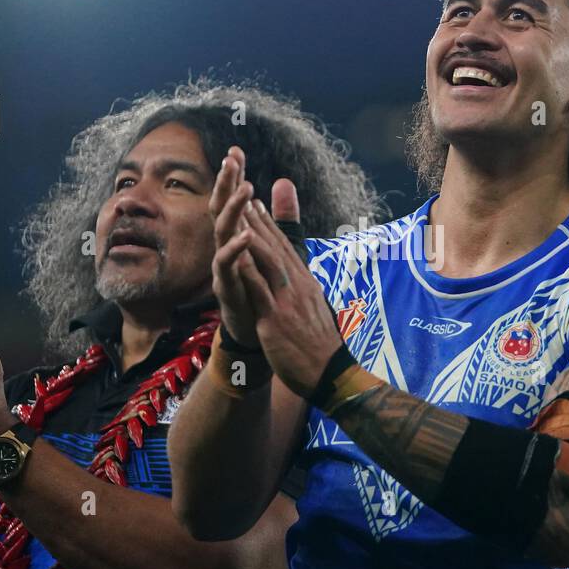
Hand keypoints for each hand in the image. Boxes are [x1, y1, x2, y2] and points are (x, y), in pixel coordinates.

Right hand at [209, 146, 264, 348]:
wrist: (256, 329)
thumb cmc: (261, 287)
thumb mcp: (276, 246)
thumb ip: (280, 216)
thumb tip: (282, 182)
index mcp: (238, 236)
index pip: (234, 200)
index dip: (234, 176)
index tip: (235, 150)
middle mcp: (227, 246)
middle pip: (222, 208)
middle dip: (226, 184)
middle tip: (232, 160)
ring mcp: (224, 265)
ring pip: (222, 232)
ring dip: (233, 210)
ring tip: (247, 189)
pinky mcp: (226, 286)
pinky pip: (226, 265)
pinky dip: (235, 250)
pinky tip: (246, 235)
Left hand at [230, 176, 344, 396]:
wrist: (332, 374)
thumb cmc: (322, 349)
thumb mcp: (315, 313)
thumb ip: (304, 292)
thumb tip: (302, 281)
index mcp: (305, 285)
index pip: (285, 249)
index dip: (269, 225)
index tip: (256, 205)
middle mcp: (298, 287)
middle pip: (276, 247)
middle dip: (258, 220)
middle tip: (243, 194)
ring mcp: (287, 301)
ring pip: (268, 260)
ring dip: (252, 235)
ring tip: (238, 212)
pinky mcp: (276, 318)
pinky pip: (259, 289)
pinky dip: (248, 269)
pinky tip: (236, 254)